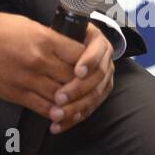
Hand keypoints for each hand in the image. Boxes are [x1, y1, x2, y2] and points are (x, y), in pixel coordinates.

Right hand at [0, 8, 113, 129]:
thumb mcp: (29, 25)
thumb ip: (50, 39)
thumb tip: (67, 51)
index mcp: (44, 39)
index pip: (79, 56)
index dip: (90, 64)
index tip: (91, 67)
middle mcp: (38, 60)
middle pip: (73, 78)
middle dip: (83, 85)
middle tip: (88, 89)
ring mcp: (26, 78)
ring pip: (60, 97)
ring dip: (71, 103)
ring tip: (76, 104)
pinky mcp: (15, 92)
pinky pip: (41, 107)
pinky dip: (53, 113)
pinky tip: (58, 114)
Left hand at [45, 18, 113, 132]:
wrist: (80, 44)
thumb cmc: (66, 36)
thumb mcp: (66, 29)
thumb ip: (62, 34)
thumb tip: (49, 37)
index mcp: (98, 43)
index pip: (97, 52)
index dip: (89, 62)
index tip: (77, 72)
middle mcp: (105, 62)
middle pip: (97, 78)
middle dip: (78, 90)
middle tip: (59, 98)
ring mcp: (105, 80)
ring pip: (94, 97)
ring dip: (75, 108)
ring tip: (56, 114)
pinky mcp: (99, 95)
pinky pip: (89, 109)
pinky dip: (73, 118)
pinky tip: (58, 125)